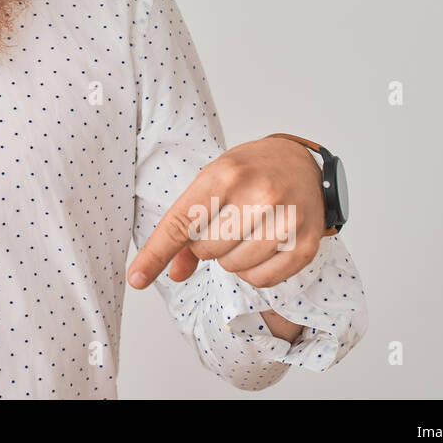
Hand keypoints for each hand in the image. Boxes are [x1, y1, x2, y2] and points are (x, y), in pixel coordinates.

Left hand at [128, 136, 325, 289]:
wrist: (301, 163)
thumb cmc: (250, 172)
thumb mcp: (212, 182)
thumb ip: (187, 226)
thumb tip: (174, 273)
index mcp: (226, 175)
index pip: (181, 223)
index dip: (155, 254)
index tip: (136, 278)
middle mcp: (258, 195)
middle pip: (205, 251)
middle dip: (206, 244)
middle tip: (224, 222)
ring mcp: (286, 220)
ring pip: (233, 268)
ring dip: (230, 258)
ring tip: (245, 232)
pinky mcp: (306, 244)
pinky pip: (261, 279)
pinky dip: (253, 271)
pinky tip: (261, 247)